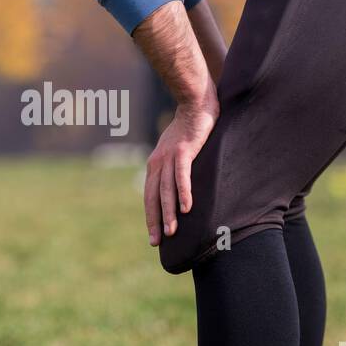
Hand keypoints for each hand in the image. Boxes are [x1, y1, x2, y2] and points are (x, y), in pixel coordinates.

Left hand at [144, 96, 218, 245]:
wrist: (195, 103)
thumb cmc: (189, 129)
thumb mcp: (177, 151)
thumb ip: (176, 168)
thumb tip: (180, 189)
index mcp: (155, 165)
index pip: (150, 196)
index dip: (151, 217)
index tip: (153, 237)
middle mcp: (158, 163)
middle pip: (154, 197)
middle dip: (155, 221)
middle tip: (156, 242)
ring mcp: (169, 157)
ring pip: (167, 190)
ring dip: (168, 212)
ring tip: (172, 232)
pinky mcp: (183, 151)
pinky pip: (182, 176)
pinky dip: (183, 193)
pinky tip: (186, 209)